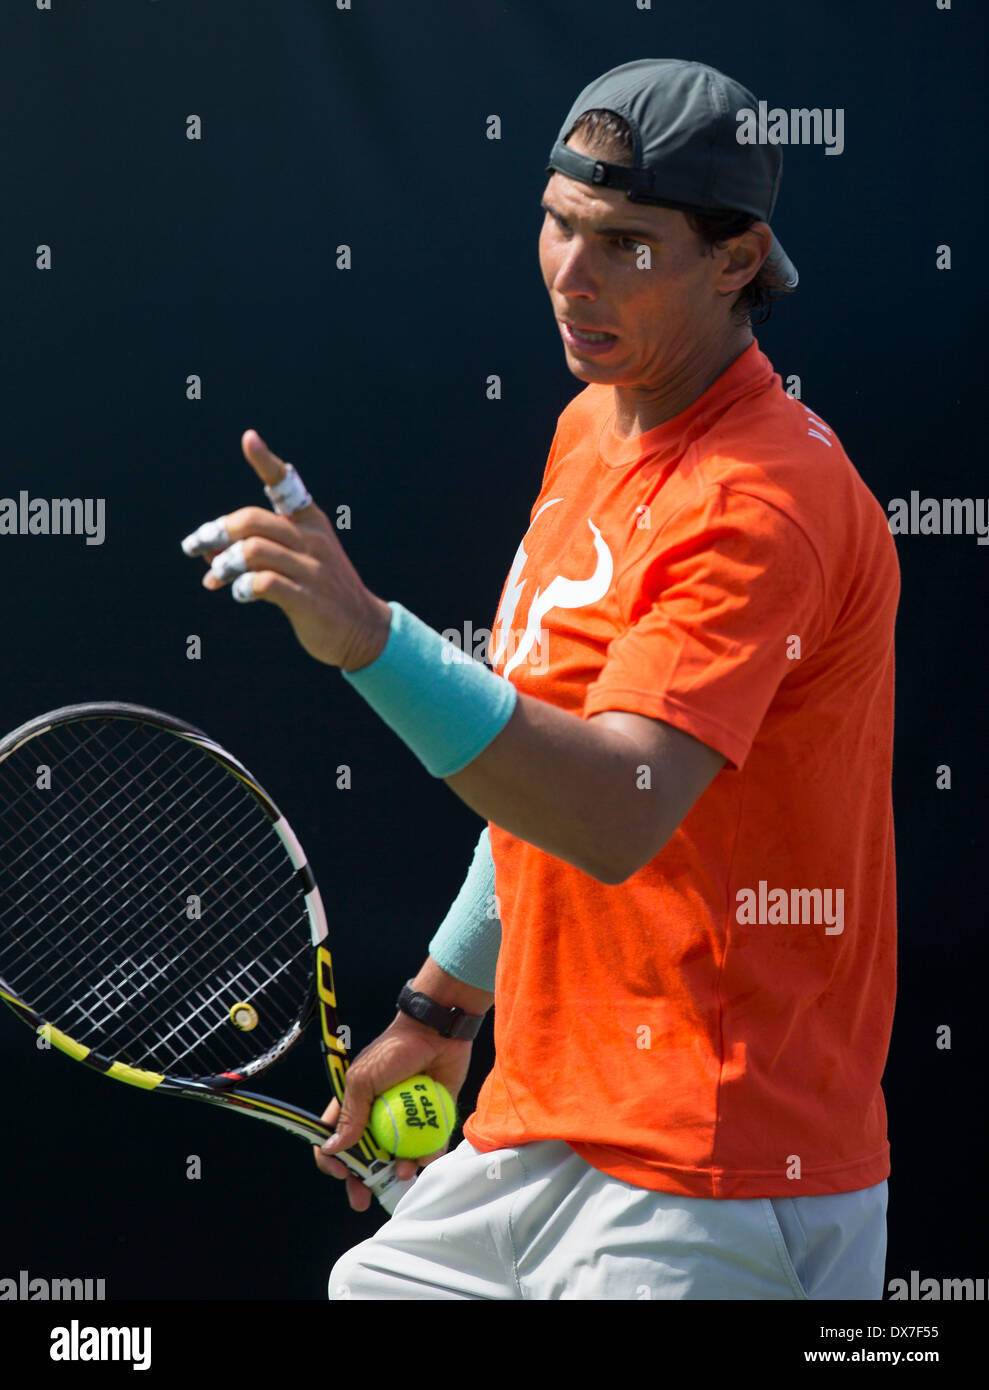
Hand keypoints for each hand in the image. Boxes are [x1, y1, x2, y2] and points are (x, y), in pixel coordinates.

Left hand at [182, 430, 391, 671]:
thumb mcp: (294, 562)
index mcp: (310, 523)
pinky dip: (243, 588)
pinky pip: (265, 583)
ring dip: (225, 564)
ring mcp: (312, 569)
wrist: (361, 628)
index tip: (249, 438)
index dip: (266, 461)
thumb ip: (253, 551)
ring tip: (216, 578)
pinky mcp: (308, 599)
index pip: (286, 484)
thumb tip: (205, 549)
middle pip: (251, 521)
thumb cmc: (319, 591)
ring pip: (253, 550)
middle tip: (196, 547)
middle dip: (216, 532)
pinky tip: (240, 594)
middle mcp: (312, 540)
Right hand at [313, 1014, 474, 1211]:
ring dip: (399, 1170)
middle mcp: (379, 1116)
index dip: (333, 1160)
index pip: (335, 1138)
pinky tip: (427, 1157)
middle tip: (363, 1199)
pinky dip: (428, 1155)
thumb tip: (331, 1149)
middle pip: (366, 1157)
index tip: (341, 1173)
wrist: (438, 1032)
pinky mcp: (433, 1119)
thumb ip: (350, 1115)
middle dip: (363, 1180)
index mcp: (356, 1105)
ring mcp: (406, 1119)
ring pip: (398, 1156)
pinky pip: (428, 1146)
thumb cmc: (394, 1050)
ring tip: (405, 1171)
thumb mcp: (363, 1079)